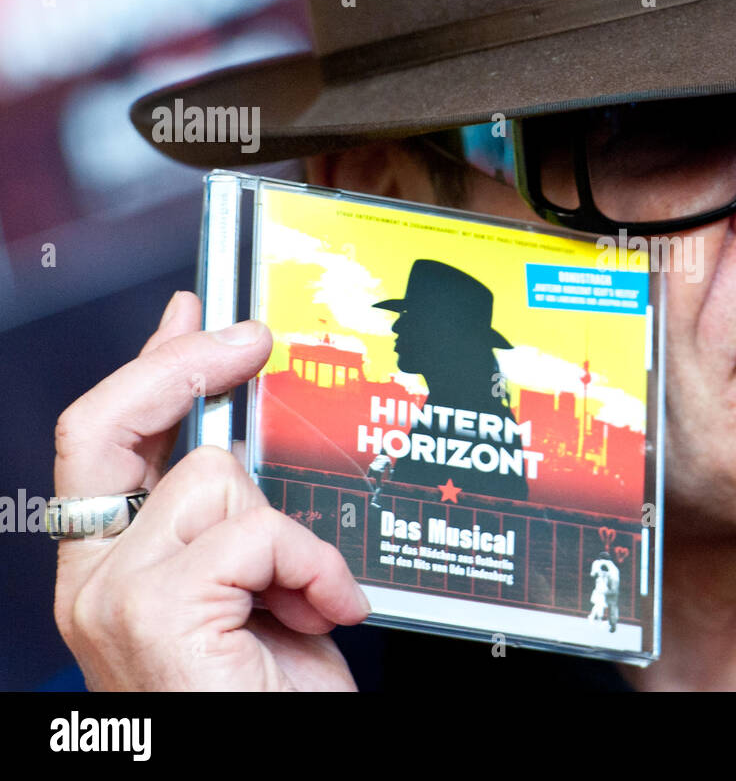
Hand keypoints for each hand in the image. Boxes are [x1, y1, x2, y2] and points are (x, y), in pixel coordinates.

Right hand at [52, 291, 370, 689]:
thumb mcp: (254, 588)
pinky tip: (326, 612)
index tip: (194, 318)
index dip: (149, 366)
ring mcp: (112, 596)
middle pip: (106, 423)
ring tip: (312, 597)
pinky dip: (311, 567)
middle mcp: (92, 578)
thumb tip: (255, 440)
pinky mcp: (154, 612)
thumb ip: (238, 518)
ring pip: (213, 481)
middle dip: (182, 363)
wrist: (278, 769)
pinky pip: (255, 532)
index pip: (103, 440)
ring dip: (289, 534)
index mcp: (110, 566)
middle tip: (252, 339)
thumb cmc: (270, 695)